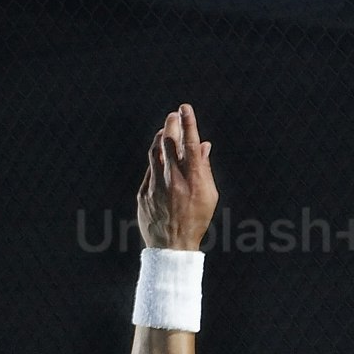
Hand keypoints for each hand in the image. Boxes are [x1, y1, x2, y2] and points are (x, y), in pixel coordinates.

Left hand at [134, 102, 218, 253]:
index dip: (188, 123)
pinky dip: (156, 160)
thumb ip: (205, 168)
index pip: (190, 144)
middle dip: (171, 124)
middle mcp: (173, 180)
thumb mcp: (209, 195)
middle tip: (174, 114)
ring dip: (160, 137)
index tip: (184, 108)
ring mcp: (156, 186)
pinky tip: (160, 156)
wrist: (172, 246)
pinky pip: (150, 170)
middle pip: (168, 143)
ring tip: (165, 129)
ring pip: (155, 153)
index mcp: (193, 180)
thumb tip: (204, 144)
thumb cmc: (196, 219)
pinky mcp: (143, 193)